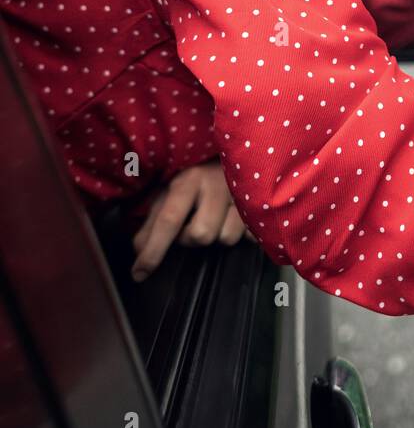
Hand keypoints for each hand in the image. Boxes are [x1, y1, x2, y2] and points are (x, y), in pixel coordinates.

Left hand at [131, 160, 253, 281]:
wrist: (237, 155)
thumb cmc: (198, 179)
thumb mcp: (170, 193)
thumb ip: (151, 222)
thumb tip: (138, 250)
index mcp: (188, 181)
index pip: (168, 220)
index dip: (153, 250)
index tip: (139, 273)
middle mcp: (215, 185)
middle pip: (200, 234)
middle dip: (191, 238)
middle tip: (191, 224)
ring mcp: (241, 194)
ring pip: (226, 238)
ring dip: (218, 234)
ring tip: (217, 220)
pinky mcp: (261, 205)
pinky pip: (250, 236)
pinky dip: (242, 234)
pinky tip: (237, 220)